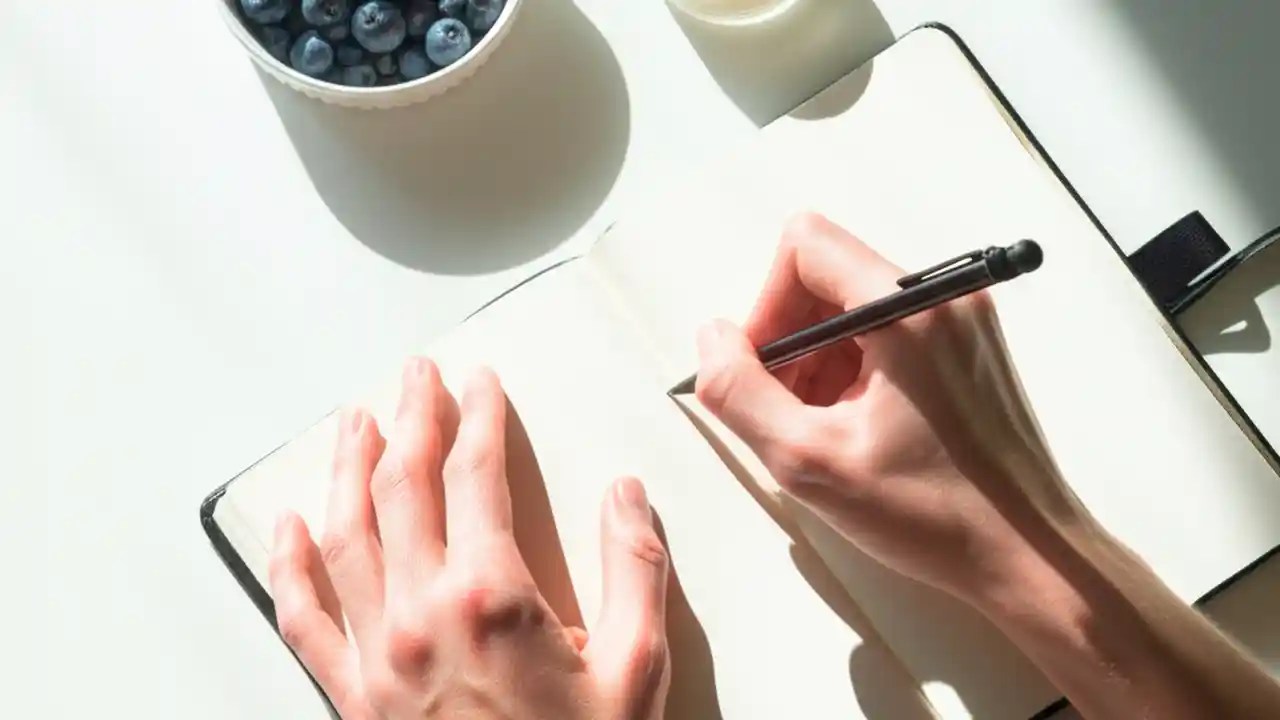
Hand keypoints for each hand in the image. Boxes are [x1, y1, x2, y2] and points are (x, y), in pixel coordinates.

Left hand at [270, 361, 669, 718]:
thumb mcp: (638, 672)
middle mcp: (419, 616)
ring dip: (348, 467)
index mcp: (490, 600)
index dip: (477, 419)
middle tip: (417, 376)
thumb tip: (625, 496)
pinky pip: (304, 617)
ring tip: (355, 421)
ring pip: (345, 534)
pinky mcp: (352, 696)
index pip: (475, 476)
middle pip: (402, 487)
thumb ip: (636, 571)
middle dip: (411, 418)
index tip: (479, 384)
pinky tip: (289, 528)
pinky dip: (290, 566)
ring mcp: (375, 656)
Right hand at [694, 213, 1092, 605]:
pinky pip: (888, 334)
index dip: (764, 305)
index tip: (762, 372)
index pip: (806, 246)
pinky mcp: (968, 349)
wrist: (1030, 556)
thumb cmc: (934, 513)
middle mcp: (943, 296)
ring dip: (818, 362)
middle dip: (788, 340)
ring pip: (854, 308)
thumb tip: (712, 339)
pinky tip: (855, 431)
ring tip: (823, 432)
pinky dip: (853, 372)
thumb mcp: (810, 462)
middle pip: (828, 275)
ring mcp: (962, 321)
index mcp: (909, 309)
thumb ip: (741, 393)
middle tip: (785, 413)